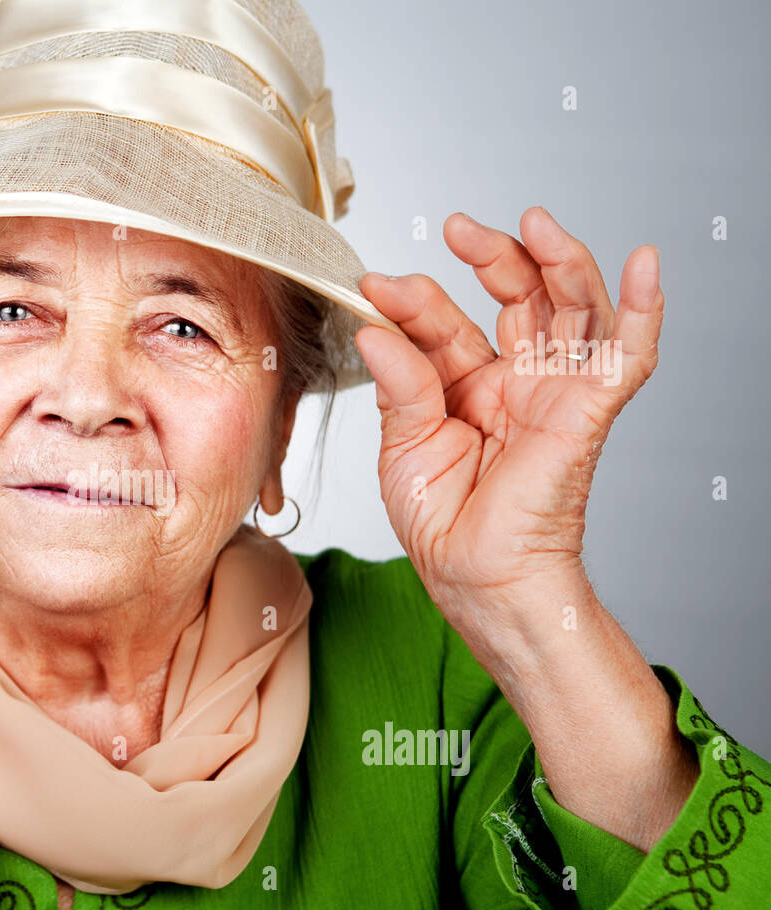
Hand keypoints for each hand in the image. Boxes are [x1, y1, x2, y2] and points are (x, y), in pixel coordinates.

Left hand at [354, 206, 664, 623]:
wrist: (478, 580)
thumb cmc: (444, 526)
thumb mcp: (404, 447)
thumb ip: (399, 385)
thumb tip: (373, 328)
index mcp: (466, 387)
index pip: (446, 323)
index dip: (414, 298)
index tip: (375, 284)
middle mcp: (514, 381)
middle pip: (517, 297)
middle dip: (492, 257)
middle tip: (458, 227)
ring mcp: (554, 392)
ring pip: (572, 308)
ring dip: (558, 260)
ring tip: (532, 223)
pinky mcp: (587, 411)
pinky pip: (626, 355)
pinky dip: (641, 309)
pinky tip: (641, 264)